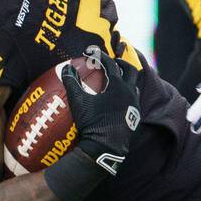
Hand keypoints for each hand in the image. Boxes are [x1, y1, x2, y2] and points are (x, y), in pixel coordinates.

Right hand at [62, 47, 140, 175]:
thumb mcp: (79, 101)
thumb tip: (66, 68)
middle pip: (130, 70)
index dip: (100, 56)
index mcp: (118, 86)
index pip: (111, 64)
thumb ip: (72, 82)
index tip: (90, 52)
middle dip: (121, 63)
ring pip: (134, 85)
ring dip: (126, 79)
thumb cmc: (92, 123)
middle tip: (112, 61)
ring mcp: (134, 106)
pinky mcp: (135, 117)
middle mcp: (130, 93)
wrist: (106, 147)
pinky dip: (127, 93)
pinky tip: (119, 99)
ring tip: (117, 78)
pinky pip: (134, 100)